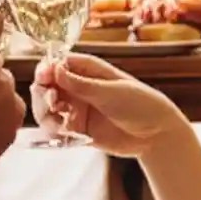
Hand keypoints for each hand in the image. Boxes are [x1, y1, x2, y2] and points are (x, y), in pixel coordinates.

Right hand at [31, 53, 186, 156]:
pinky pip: (57, 130)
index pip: (57, 64)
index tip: (44, 78)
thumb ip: (80, 84)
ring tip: (60, 122)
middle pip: (47, 87)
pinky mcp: (78, 130)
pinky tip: (65, 135)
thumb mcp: (110, 92)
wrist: (156, 134)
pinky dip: (55, 132)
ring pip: (47, 110)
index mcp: (87, 70)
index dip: (46, 70)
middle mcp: (78, 88)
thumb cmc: (140, 104)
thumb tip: (55, 69)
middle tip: (53, 103)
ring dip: (47, 115)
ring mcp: (77, 109)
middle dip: (44, 94)